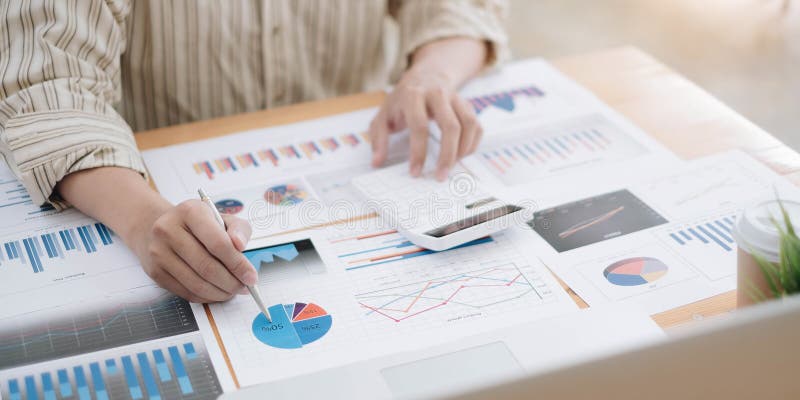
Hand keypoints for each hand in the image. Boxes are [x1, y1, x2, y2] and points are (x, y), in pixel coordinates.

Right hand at [131, 199, 256, 302]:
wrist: (160, 228)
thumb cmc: (199, 224)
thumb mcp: (222, 218)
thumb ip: (238, 229)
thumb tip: (241, 245)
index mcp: (190, 212)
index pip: (218, 243)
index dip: (238, 264)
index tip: (252, 277)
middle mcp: (169, 230)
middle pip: (207, 267)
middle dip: (231, 282)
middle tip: (245, 287)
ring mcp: (159, 252)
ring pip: (196, 283)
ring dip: (220, 293)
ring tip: (233, 291)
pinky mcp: (155, 272)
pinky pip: (185, 292)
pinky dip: (206, 297)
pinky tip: (216, 292)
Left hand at [369, 67, 481, 180]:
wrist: (424, 77)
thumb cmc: (402, 102)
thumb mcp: (383, 116)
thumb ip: (379, 139)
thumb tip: (376, 162)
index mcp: (413, 96)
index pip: (419, 127)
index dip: (418, 152)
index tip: (415, 172)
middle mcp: (437, 94)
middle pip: (450, 126)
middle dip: (447, 155)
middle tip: (441, 176)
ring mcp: (455, 98)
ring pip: (468, 125)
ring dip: (463, 150)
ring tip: (452, 166)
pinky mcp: (467, 105)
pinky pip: (476, 126)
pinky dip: (472, 144)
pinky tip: (461, 155)